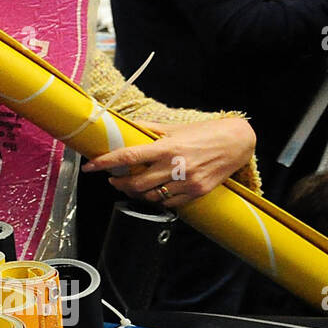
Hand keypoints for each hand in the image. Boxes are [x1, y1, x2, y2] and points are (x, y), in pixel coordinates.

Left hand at [81, 117, 255, 207]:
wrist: (237, 142)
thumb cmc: (204, 132)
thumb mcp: (175, 127)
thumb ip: (149, 128)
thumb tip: (127, 125)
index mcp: (166, 147)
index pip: (128, 157)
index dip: (105, 163)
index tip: (90, 167)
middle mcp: (175, 166)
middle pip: (136, 184)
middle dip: (120, 184)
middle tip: (114, 180)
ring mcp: (187, 181)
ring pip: (151, 196)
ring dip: (136, 194)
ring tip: (132, 187)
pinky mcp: (197, 192)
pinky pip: (169, 203)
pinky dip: (157, 200)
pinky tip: (154, 193)